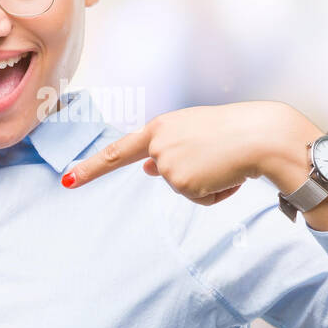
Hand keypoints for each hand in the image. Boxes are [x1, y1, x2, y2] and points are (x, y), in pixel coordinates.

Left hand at [61, 101, 313, 205]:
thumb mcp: (194, 135)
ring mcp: (167, 163)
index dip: (92, 167)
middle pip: (167, 176)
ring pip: (185, 189)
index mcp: (160, 128)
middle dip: (195, 177)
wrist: (260, 135)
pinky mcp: (181, 181)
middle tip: (216, 161)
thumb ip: (168, 149)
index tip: (68, 181)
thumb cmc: (234, 131)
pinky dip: (217, 193)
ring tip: (225, 162)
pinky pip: (199, 199)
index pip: (118, 151)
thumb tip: (146, 169)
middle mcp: (158, 143)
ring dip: (209, 184)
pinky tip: (228, 174)